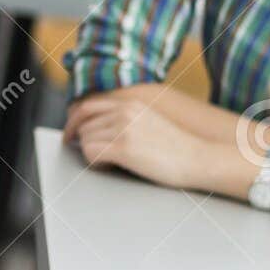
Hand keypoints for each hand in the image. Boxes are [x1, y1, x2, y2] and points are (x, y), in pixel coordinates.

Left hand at [63, 91, 204, 188]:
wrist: (199, 158)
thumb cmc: (176, 147)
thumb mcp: (149, 120)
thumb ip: (124, 118)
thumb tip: (94, 128)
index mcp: (130, 103)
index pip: (87, 105)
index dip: (73, 120)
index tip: (70, 132)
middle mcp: (124, 111)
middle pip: (83, 123)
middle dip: (79, 138)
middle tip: (78, 149)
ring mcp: (123, 128)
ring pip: (85, 139)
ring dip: (91, 152)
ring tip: (108, 161)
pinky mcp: (124, 148)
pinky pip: (91, 153)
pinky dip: (94, 162)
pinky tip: (109, 166)